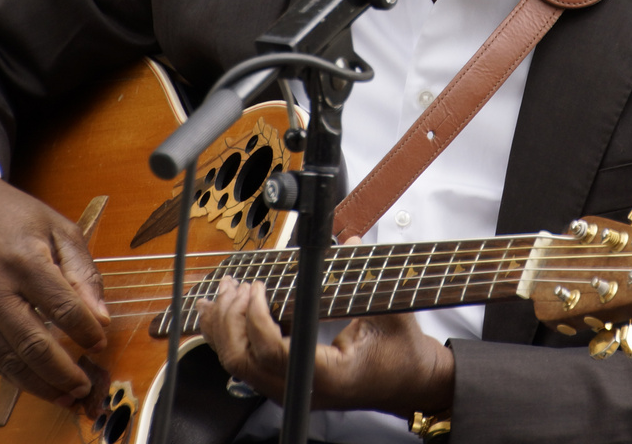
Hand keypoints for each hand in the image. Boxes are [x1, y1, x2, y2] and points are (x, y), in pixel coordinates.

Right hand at [0, 160, 109, 406]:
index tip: (102, 341)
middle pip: (32, 343)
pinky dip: (16, 375)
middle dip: (63, 372)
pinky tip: (38, 382)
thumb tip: (101, 317)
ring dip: (40, 384)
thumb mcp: (60, 229)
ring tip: (66, 394)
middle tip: (85, 387)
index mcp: (23, 259)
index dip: (86, 330)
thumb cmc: (15, 217)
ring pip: (9, 360)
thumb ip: (84, 272)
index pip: (62, 307)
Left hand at [199, 275, 454, 417]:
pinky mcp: (286, 383)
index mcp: (329, 374)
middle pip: (243, 360)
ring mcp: (290, 390)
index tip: (260, 287)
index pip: (274, 353)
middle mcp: (303, 389)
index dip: (257, 318)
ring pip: (237, 364)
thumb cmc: (403, 351)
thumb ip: (368, 278)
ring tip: (224, 291)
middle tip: (239, 284)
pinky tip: (222, 312)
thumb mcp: (392, 312)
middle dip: (232, 317)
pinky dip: (229, 334)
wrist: (410, 382)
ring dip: (224, 323)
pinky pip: (245, 363)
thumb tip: (350, 241)